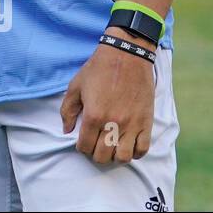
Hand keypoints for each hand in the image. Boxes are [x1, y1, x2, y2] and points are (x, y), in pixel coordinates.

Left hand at [60, 28, 155, 163]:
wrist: (127, 55)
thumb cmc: (98, 69)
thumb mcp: (75, 86)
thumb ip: (67, 110)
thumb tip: (66, 130)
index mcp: (93, 115)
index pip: (84, 147)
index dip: (81, 147)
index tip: (82, 141)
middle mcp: (113, 124)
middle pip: (103, 156)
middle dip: (96, 153)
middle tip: (96, 144)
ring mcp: (131, 125)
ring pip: (123, 157)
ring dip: (115, 156)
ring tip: (111, 146)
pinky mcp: (146, 122)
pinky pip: (143, 149)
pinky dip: (135, 152)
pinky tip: (128, 144)